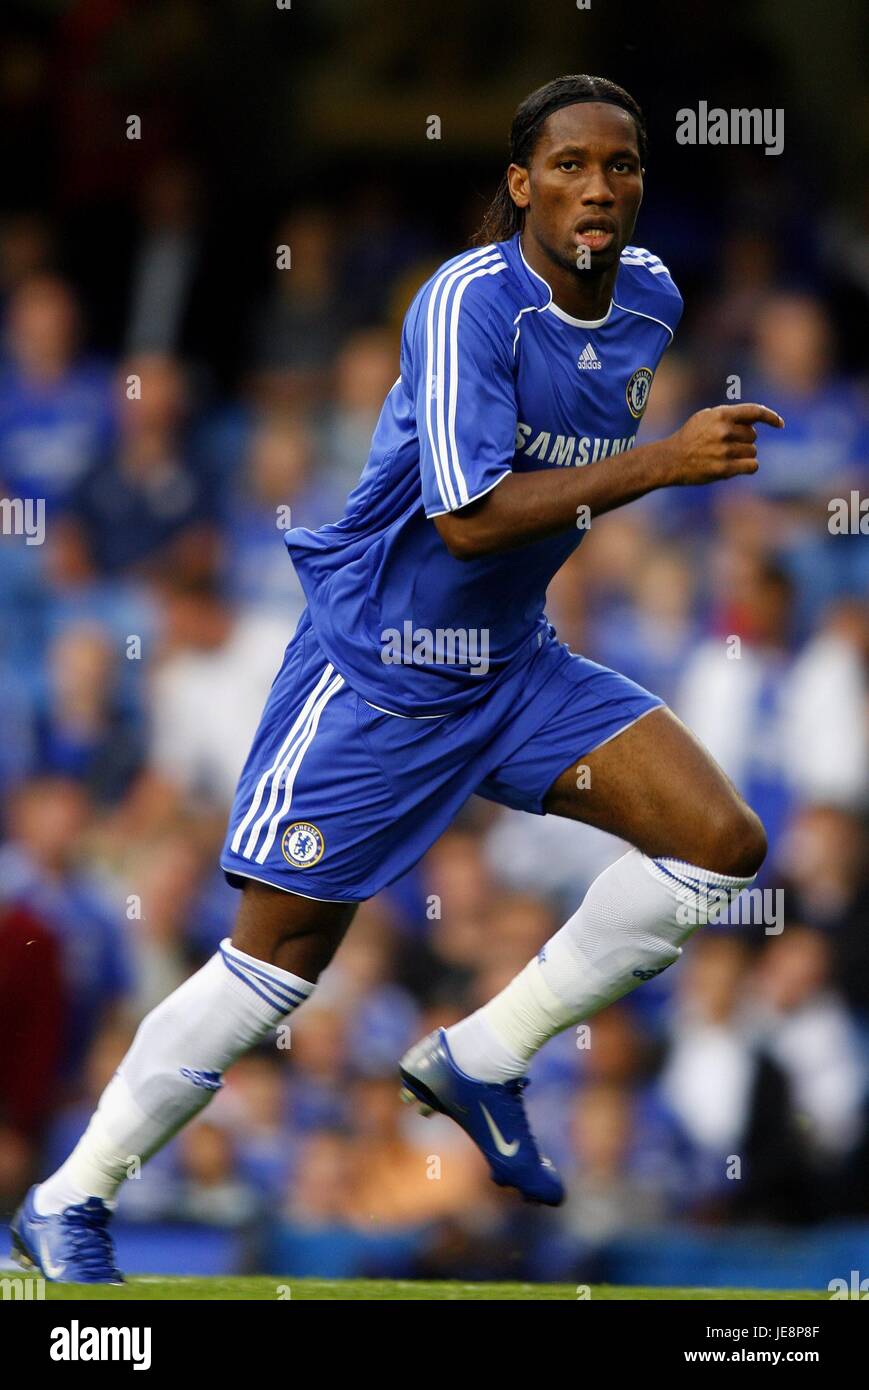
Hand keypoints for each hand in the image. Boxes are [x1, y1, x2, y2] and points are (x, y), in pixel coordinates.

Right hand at [665, 403, 783, 486]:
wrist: (670, 459)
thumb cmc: (690, 437)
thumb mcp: (706, 417)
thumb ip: (729, 416)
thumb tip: (755, 421)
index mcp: (721, 415)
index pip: (755, 412)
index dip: (771, 417)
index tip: (780, 424)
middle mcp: (724, 431)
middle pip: (753, 436)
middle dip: (746, 440)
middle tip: (728, 445)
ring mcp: (724, 451)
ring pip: (753, 452)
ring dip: (744, 455)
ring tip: (726, 456)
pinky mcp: (724, 469)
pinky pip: (752, 466)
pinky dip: (748, 467)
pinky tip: (738, 467)